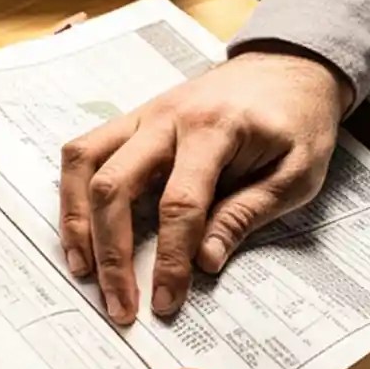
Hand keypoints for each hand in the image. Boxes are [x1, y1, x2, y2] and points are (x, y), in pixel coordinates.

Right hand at [58, 43, 351, 323]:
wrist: (287, 65)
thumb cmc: (296, 121)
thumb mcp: (296, 173)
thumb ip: (247, 214)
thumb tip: (205, 262)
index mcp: (215, 128)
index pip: (179, 203)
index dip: (169, 258)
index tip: (165, 301)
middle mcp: (167, 118)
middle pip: (115, 185)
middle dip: (112, 253)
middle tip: (119, 303)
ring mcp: (142, 116)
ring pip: (85, 165)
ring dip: (78, 223)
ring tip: (83, 270)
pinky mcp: (130, 121)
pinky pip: (84, 153)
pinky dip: (73, 194)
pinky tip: (80, 233)